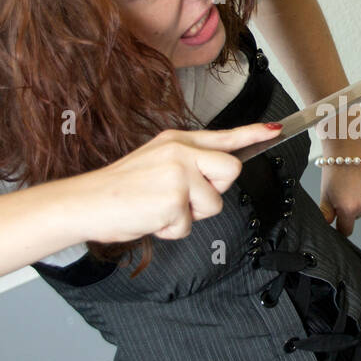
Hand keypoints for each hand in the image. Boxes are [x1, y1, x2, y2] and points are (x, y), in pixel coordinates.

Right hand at [76, 122, 281, 242]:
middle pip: (231, 171)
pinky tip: (151, 218)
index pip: (223, 136)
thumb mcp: (154, 165)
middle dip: (215, 192)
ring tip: (159, 209)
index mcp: (175, 141)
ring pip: (214, 203)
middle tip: (182, 197)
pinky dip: (171, 230)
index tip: (276, 129)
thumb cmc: (117, 191)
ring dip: (189, 216)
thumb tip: (213, 179)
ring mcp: (179, 173)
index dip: (253, 134)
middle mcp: (180, 151)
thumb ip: (186, 165)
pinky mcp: (175, 198)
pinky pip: (190, 225)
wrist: (84, 203)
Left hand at [317, 137, 360, 236]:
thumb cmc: (336, 165)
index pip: (346, 229)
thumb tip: (327, 224)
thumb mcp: (325, 192)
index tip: (339, 220)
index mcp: (349, 208)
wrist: (350, 144)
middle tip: (346, 189)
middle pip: (358, 216)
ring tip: (357, 181)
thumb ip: (325, 213)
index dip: (341, 225)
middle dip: (352, 207)